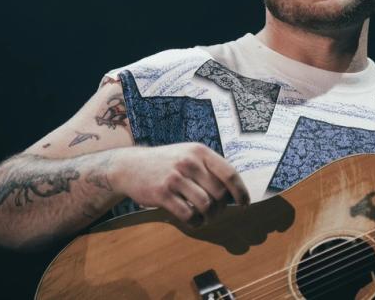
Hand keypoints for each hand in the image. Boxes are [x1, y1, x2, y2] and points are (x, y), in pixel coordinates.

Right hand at [113, 143, 249, 225]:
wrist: (130, 166)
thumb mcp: (189, 154)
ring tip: (205, 218)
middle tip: (216, 212)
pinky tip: (194, 221)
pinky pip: (188, 214)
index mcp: (200, 152)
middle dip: (222, 207)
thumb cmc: (167, 163)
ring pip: (206, 205)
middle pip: (219, 193)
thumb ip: (209, 167)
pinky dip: (195, 222)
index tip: (245, 204)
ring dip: (209, 217)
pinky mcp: (162, 193)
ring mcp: (175, 177)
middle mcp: (189, 162)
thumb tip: (234, 190)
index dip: (241, 191)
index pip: (229, 173)